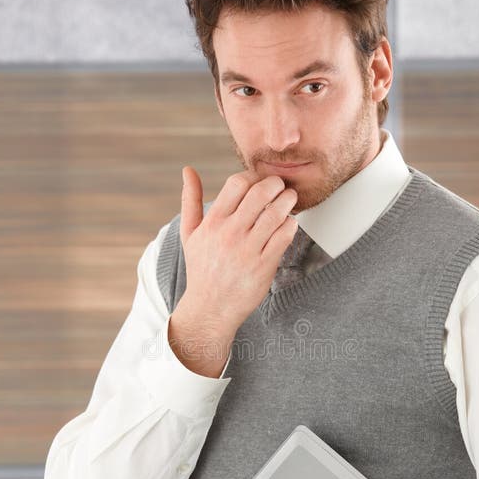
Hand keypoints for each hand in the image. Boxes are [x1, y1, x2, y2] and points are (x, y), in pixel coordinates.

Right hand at [179, 166, 298, 331]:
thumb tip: (188, 170)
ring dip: (288, 201)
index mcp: (212, 222)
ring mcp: (248, 250)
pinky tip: (288, 224)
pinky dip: (291, 225)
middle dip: (276, 185)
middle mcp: (229, 234)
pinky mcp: (264, 266)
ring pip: (276, 214)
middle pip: (260, 193)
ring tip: (289, 201)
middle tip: (281, 187)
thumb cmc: (201, 268)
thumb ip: (190, 200)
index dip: (253, 177)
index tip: (258, 183)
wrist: (210, 308)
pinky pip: (284, 236)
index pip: (237, 183)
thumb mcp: (190, 234)